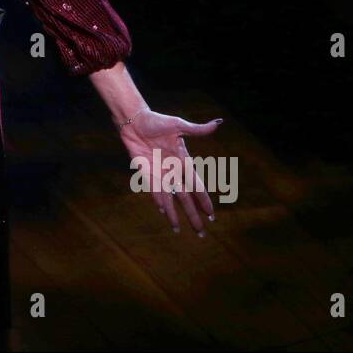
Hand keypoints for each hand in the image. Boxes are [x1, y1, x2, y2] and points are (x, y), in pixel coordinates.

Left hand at [115, 109, 223, 233]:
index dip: (204, 200)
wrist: (134, 121)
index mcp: (184, 161)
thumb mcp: (179, 125)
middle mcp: (173, 171)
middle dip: (193, 214)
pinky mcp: (145, 172)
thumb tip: (218, 123)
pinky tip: (163, 212)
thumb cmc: (157, 121)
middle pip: (185, 198)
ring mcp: (159, 173)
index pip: (197, 186)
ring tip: (179, 230)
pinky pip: (153, 191)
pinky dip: (158, 201)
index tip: (211, 215)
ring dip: (174, 214)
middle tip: (201, 232)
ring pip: (169, 199)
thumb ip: (197, 129)